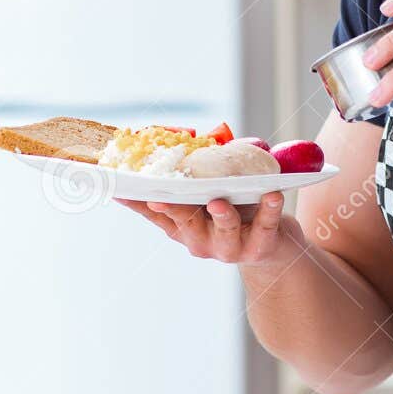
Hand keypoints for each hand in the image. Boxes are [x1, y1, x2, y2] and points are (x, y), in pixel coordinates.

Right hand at [116, 194, 302, 266]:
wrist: (270, 248)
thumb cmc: (230, 215)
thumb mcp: (202, 202)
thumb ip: (186, 182)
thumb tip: (163, 145)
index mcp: (182, 228)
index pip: (156, 214)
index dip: (137, 202)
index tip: (120, 189)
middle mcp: (200, 242)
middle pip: (185, 223)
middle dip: (174, 209)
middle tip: (160, 196)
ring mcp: (230, 247)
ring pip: (224, 229)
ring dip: (221, 215)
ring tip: (218, 202)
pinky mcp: (261, 245)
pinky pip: (265, 225)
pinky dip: (269, 209)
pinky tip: (273, 194)